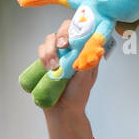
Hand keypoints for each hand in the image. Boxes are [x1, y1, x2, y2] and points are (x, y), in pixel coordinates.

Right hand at [39, 19, 95, 138]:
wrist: (63, 111)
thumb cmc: (78, 95)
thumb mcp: (87, 78)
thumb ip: (88, 61)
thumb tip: (96, 45)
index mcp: (83, 50)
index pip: (81, 29)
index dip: (76, 26)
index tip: (74, 34)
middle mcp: (70, 49)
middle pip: (63, 29)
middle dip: (61, 35)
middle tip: (62, 46)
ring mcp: (57, 54)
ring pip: (50, 39)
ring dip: (50, 49)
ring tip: (53, 66)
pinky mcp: (46, 60)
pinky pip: (41, 50)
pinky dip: (43, 56)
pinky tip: (47, 67)